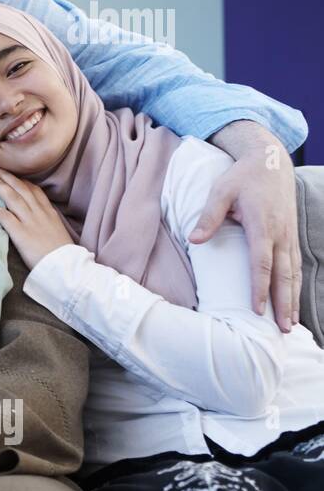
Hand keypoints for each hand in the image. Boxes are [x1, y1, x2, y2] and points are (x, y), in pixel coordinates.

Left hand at [0, 165, 74, 269]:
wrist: (65, 265)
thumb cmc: (62, 253)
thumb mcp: (58, 230)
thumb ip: (48, 221)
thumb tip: (41, 219)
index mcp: (49, 211)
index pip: (34, 190)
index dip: (21, 180)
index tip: (11, 172)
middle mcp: (39, 212)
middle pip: (20, 188)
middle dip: (5, 175)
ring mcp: (29, 221)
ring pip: (11, 197)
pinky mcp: (20, 232)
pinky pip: (4, 216)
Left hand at [189, 144, 299, 331]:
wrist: (270, 161)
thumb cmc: (242, 177)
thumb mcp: (221, 190)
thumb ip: (209, 216)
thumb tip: (195, 240)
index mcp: (262, 225)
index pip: (262, 263)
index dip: (259, 288)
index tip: (256, 309)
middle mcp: (280, 233)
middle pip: (283, 274)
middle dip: (283, 303)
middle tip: (282, 329)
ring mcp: (289, 235)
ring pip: (293, 272)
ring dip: (293, 298)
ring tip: (290, 324)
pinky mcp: (291, 235)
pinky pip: (295, 264)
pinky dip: (295, 285)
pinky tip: (293, 301)